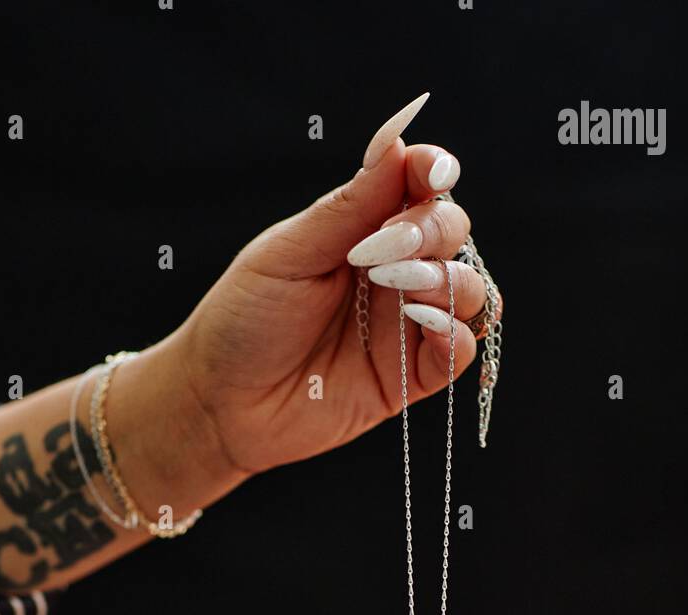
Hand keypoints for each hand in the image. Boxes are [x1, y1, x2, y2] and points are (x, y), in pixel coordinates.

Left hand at [151, 93, 489, 490]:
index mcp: (362, 231)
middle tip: (389, 244)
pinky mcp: (409, 378)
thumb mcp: (289, 253)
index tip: (432, 171)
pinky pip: (458, 351)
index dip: (434, 171)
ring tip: (398, 286)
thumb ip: (348, 206)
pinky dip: (455, 333)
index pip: (418, 187)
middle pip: (451, 232)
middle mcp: (391, 273)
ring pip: (467, 289)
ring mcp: (403, 326)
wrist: (220, 401)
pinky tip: (422, 322)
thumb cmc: (243, 320)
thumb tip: (397, 139)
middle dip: (434, 229)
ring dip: (447, 279)